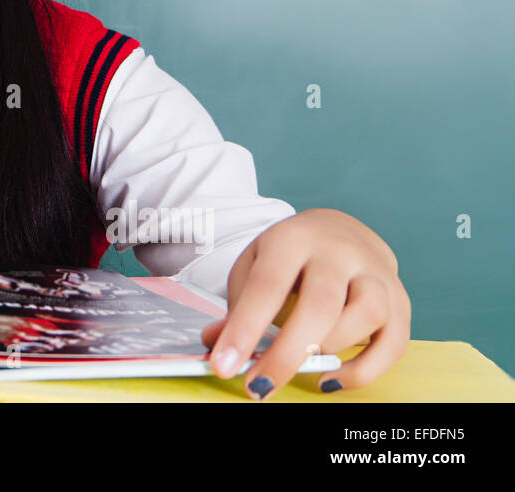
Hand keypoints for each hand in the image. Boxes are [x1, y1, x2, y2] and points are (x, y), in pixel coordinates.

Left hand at [199, 208, 409, 398]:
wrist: (339, 231)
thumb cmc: (289, 256)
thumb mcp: (254, 267)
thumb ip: (238, 306)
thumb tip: (217, 345)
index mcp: (291, 239)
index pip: (267, 286)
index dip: (245, 329)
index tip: (224, 365)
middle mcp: (338, 252)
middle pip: (321, 304)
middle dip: (287, 353)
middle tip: (259, 385)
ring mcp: (375, 273)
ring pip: (366, 315)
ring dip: (331, 351)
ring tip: (303, 368)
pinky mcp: (400, 300)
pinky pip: (395, 341)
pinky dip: (366, 369)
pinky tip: (332, 377)